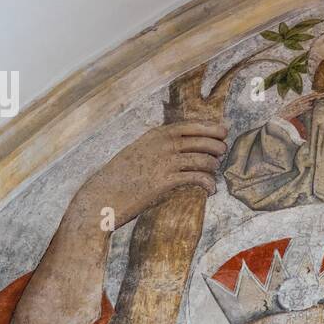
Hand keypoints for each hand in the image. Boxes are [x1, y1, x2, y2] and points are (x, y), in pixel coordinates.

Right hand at [71, 120, 228, 229]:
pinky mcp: (165, 182)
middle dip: (216, 145)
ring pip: (202, 159)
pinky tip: (210, 190)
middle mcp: (160, 145)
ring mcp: (163, 162)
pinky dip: (208, 184)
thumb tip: (174, 149)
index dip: (209, 127)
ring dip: (213, 165)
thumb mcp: (134, 154)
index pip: (188, 126)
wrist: (99, 198)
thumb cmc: (116, 180)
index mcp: (153, 135)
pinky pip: (197, 178)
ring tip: (215, 172)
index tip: (222, 130)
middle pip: (200, 140)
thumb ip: (154, 147)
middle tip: (223, 151)